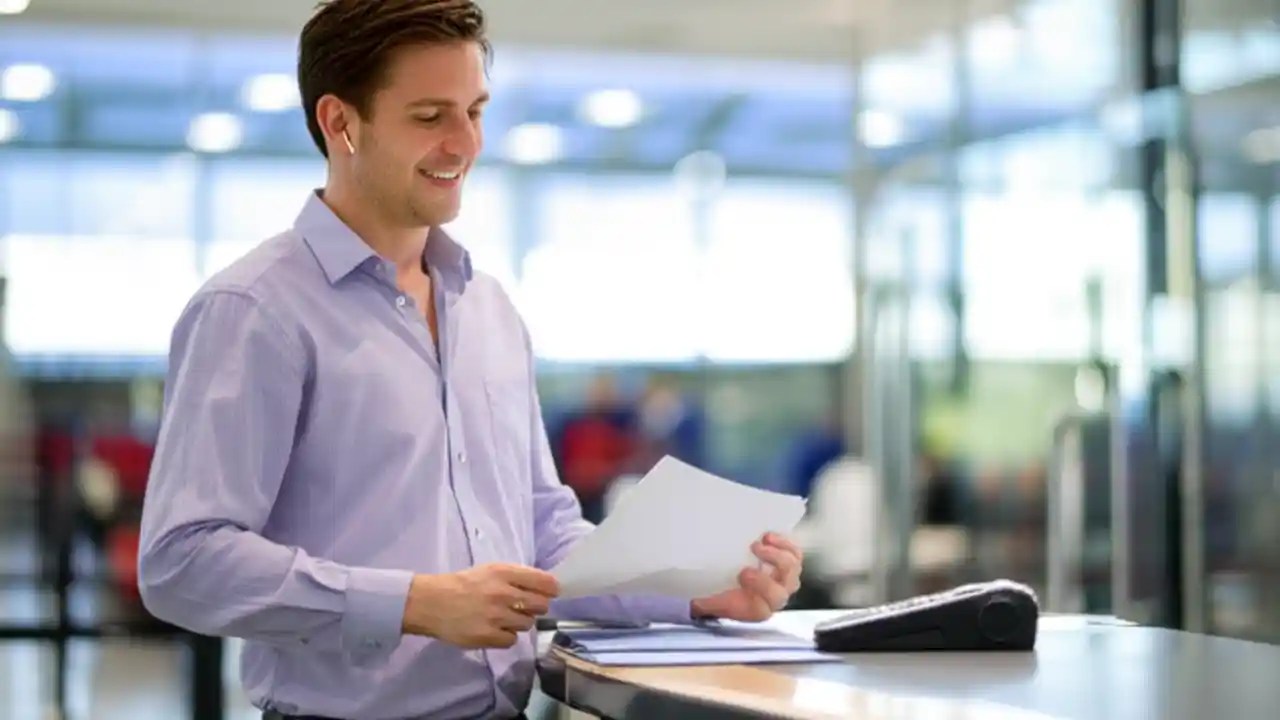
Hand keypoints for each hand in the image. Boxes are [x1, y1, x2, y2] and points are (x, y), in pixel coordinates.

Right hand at [402, 563, 558, 648]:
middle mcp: (503, 593)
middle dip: (536, 607)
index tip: (550, 593)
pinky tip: (494, 630)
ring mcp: (496, 616)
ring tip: (502, 618)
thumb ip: (516, 577)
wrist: (431, 602)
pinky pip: (512, 640)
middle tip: (524, 607)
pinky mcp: (488, 636)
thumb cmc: (462, 584)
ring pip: (527, 624)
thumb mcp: (489, 570)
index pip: (544, 582)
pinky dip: (506, 636)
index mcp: (504, 573)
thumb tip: (544, 587)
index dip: (551, 589)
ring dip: (519, 622)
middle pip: (541, 605)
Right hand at [690, 532, 802, 622]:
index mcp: (758, 609)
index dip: (761, 586)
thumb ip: (701, 605)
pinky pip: (795, 556)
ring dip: (780, 551)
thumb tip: (689, 602)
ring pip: (793, 568)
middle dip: (773, 565)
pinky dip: (786, 544)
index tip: (742, 572)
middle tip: (754, 547)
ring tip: (764, 538)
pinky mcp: (788, 568)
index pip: (768, 602)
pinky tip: (770, 536)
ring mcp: (785, 582)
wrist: (736, 593)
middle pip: (786, 585)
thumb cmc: (722, 596)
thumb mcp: (708, 603)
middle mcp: (775, 598)